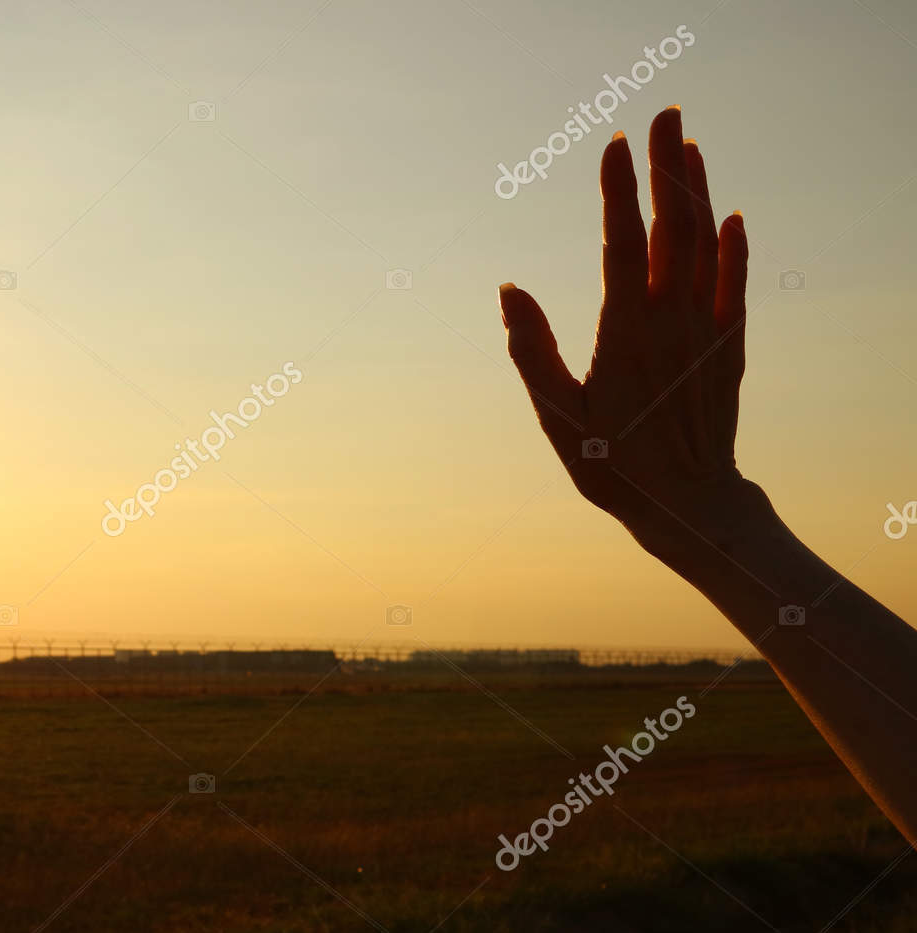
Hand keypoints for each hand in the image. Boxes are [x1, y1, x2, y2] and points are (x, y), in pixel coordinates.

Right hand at [499, 106, 771, 571]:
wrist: (689, 504)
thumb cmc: (613, 466)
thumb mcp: (557, 415)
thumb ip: (532, 350)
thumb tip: (509, 290)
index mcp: (625, 331)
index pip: (622, 242)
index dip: (618, 190)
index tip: (614, 144)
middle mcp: (671, 319)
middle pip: (671, 225)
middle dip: (666, 166)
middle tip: (662, 116)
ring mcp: (706, 329)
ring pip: (706, 244)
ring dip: (698, 191)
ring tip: (690, 146)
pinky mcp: (729, 346)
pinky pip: (736, 283)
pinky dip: (734, 245)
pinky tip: (731, 215)